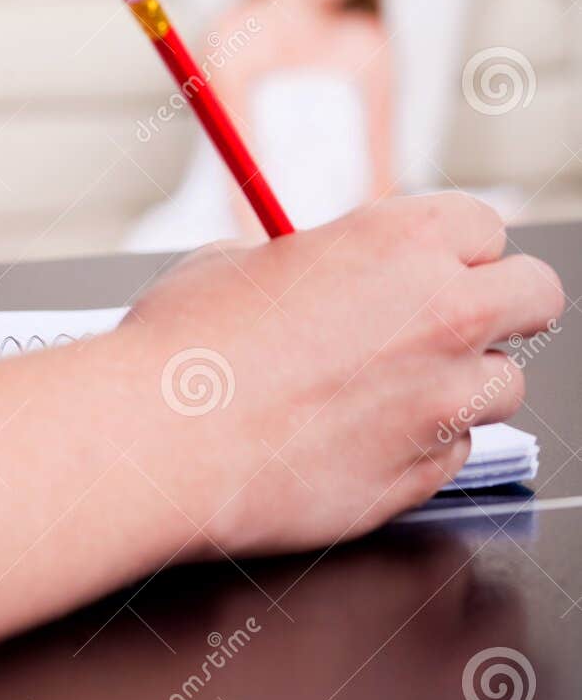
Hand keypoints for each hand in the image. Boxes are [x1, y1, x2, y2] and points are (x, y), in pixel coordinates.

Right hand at [120, 194, 561, 556]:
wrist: (162, 439)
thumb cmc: (188, 346)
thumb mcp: (238, 259)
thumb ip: (309, 262)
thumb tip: (317, 274)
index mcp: (399, 240)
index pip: (486, 225)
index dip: (454, 246)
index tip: (424, 264)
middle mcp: (442, 313)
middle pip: (537, 294)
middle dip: (501, 305)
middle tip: (447, 319)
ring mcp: (441, 400)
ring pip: (505, 385)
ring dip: (460, 383)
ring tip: (387, 387)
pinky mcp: (424, 474)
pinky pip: (456, 452)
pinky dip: (422, 445)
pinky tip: (356, 436)